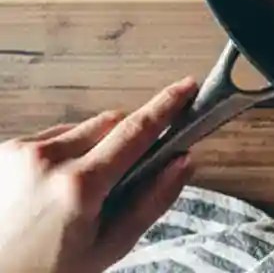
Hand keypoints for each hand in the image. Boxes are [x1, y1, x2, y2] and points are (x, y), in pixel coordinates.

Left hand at [0, 79, 197, 272]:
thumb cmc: (46, 271)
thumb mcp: (109, 247)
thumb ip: (152, 201)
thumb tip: (183, 162)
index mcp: (78, 185)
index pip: (135, 131)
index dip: (167, 106)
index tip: (187, 88)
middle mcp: (46, 160)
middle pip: (110, 122)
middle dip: (127, 138)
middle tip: (126, 172)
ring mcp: (20, 152)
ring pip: (80, 128)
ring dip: (92, 146)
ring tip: (80, 188)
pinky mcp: (4, 150)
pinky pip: (51, 136)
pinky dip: (63, 152)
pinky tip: (54, 185)